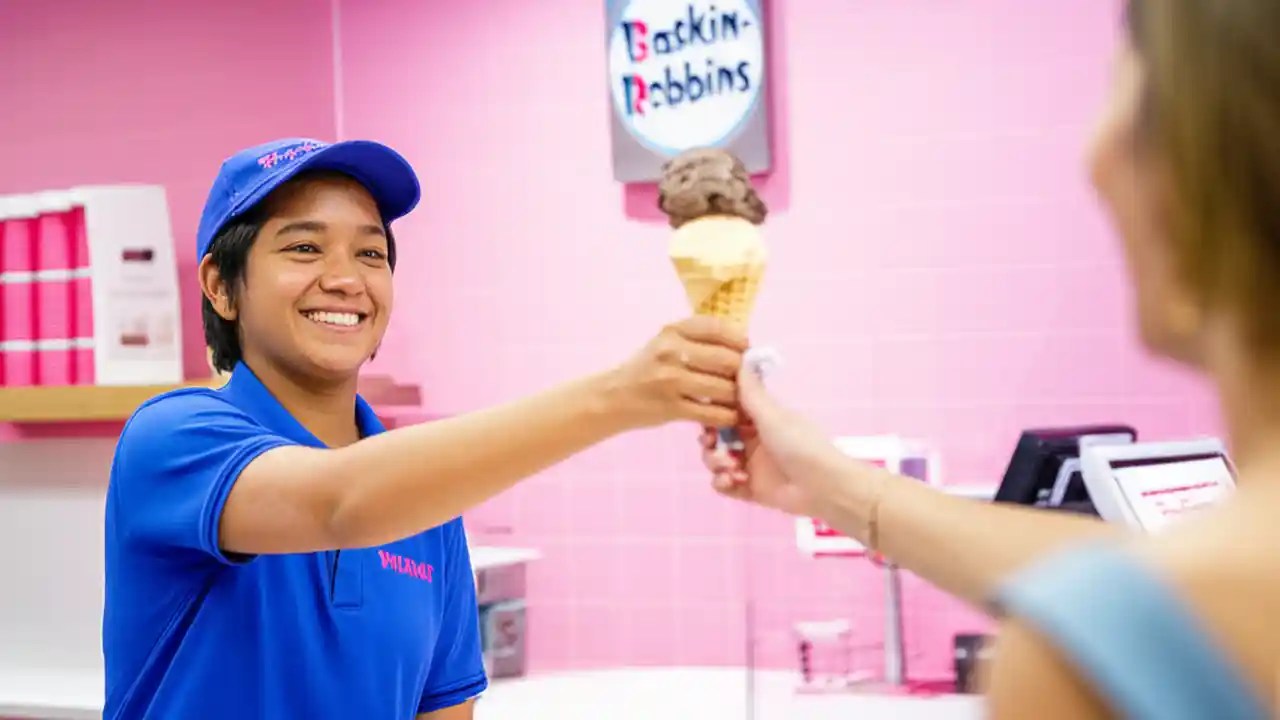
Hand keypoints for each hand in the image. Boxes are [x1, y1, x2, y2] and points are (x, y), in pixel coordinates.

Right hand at [607, 315, 747, 428]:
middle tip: (745, 380)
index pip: (718, 328)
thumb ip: (698, 339)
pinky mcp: (672, 408)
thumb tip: (741, 344)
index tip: (746, 350)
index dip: (739, 340)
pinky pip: (712, 413)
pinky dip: (726, 416)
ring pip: (723, 388)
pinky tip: (728, 415)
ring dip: (736, 397)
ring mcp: (672, 381)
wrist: (614, 397)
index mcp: (673, 331)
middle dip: (741, 372)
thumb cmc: (647, 368)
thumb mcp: (666, 342)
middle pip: (727, 360)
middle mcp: (672, 352)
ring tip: (738, 399)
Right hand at [701, 364, 881, 518]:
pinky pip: (724, 485)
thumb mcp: (773, 415)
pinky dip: (722, 482)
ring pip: (717, 461)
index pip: (726, 412)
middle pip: (717, 438)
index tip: (705, 413)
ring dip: (716, 463)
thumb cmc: (799, 444)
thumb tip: (741, 358)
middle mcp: (752, 441)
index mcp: (759, 420)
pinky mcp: (749, 489)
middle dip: (709, 442)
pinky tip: (732, 480)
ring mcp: (750, 466)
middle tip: (712, 444)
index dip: (712, 413)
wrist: (821, 485)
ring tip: (730, 468)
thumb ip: (751, 392)